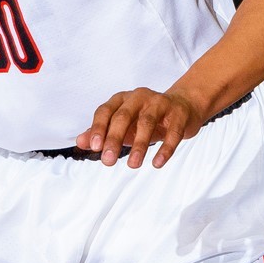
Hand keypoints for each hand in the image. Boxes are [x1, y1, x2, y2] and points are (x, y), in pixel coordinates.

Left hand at [76, 88, 205, 167]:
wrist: (183, 108)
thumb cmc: (145, 118)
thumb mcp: (122, 126)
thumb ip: (100, 133)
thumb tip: (80, 142)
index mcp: (122, 99)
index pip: (105, 111)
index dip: (98, 128)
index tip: (94, 147)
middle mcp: (139, 97)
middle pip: (123, 117)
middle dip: (114, 139)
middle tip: (108, 162)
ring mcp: (160, 103)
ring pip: (147, 123)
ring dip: (139, 145)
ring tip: (133, 165)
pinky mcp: (179, 114)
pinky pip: (173, 132)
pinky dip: (165, 148)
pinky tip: (157, 163)